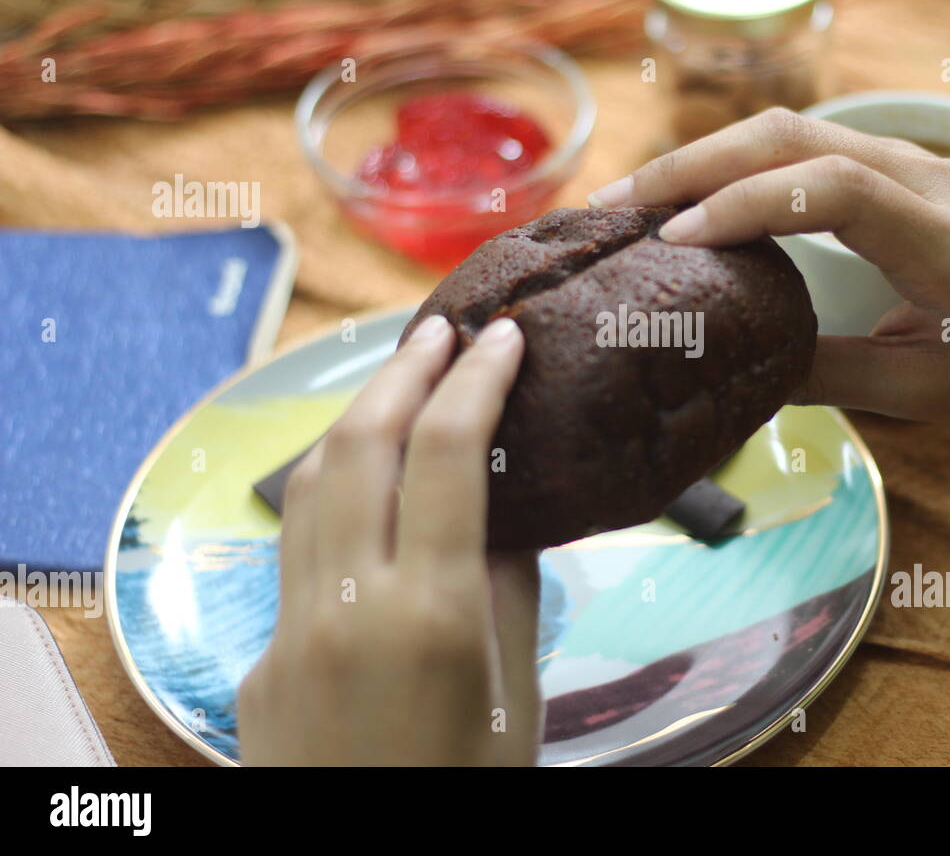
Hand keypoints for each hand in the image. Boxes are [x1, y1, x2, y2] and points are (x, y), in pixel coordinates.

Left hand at [238, 316, 539, 765]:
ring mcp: (289, 631)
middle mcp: (346, 608)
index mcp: (429, 618)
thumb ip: (507, 592)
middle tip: (444, 330)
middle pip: (361, 446)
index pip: (445, 455)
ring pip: (311, 486)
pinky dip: (334, 492)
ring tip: (401, 380)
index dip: (477, 380)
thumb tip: (500, 514)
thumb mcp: (516, 697)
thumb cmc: (467, 793)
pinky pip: (297, 550)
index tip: (505, 338)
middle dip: (402, 370)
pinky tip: (366, 484)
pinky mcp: (260, 656)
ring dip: (356, 418)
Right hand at [589, 107, 949, 424]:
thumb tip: (744, 375)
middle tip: (613, 210)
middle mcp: (924, 182)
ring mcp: (912, 164)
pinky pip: (806, 147)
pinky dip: (739, 165)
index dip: (744, 206)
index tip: (676, 245)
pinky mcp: (898, 168)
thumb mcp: (940, 393)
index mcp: (945, 241)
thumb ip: (839, 379)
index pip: (827, 187)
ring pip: (791, 129)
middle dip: (693, 166)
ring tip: (636, 203)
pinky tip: (698, 201)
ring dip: (707, 158)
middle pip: (792, 135)